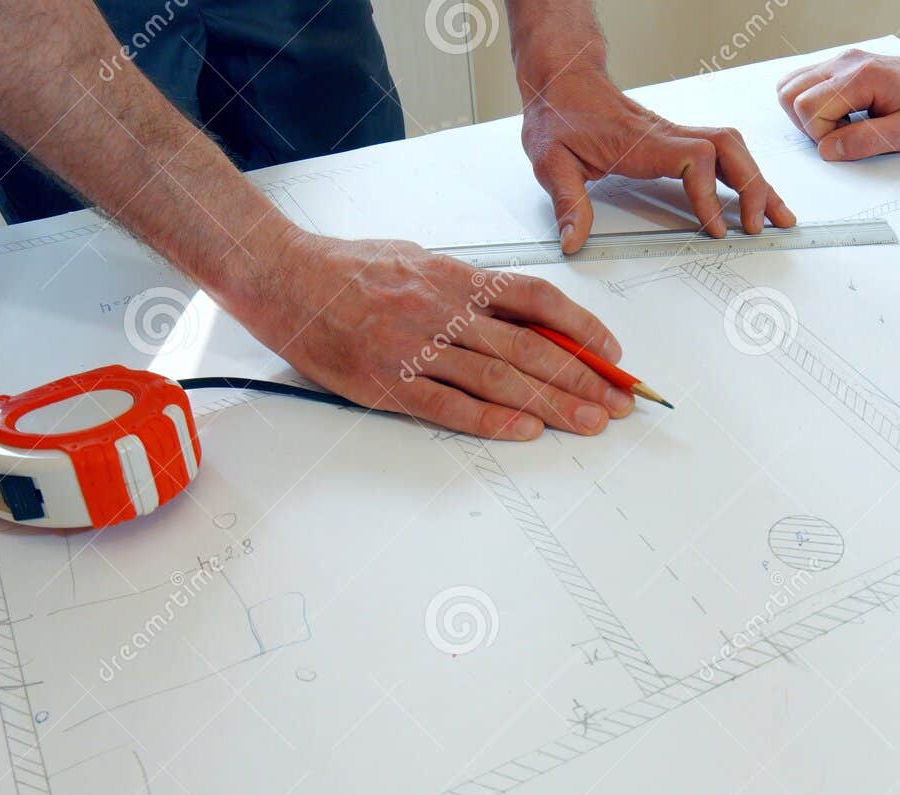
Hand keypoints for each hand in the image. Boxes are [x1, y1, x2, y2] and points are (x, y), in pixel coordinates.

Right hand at [240, 231, 632, 439]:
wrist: (281, 276)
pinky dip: (491, 419)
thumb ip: (464, 287)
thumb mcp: (416, 259)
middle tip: (618, 402)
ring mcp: (415, 347)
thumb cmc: (347, 269)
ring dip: (551, 403)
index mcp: (454, 276)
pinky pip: (449, 405)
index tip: (613, 354)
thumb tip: (516, 312)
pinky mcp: (387, 381)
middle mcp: (443, 310)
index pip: (535, 300)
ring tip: (589, 423)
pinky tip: (525, 430)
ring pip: (499, 378)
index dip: (581, 326)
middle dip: (582, 377)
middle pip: (529, 346)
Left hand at [520, 68, 794, 252]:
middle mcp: (667, 135)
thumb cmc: (560, 116)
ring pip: (733, 149)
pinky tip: (756, 197)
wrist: (563, 82)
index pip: (695, 159)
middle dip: (753, 188)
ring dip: (758, 182)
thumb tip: (573, 240)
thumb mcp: (550, 161)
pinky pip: (723, 154)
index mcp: (642, 142)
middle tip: (761, 227)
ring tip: (778, 216)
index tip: (716, 228)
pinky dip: (745, 176)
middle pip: (729, 149)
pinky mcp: (676, 142)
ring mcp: (675, 136)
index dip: (710, 195)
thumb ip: (566, 201)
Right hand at [776, 48, 899, 161]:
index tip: (847, 141)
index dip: (819, 134)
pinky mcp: (840, 67)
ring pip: (791, 87)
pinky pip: (804, 84)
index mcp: (862, 78)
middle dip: (806, 124)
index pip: (806, 107)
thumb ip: (867, 142)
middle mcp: (845, 63)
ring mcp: (841, 62)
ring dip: (805, 115)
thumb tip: (828, 150)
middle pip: (789, 93)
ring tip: (838, 125)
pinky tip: (838, 115)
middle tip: (838, 135)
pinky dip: (811, 105)